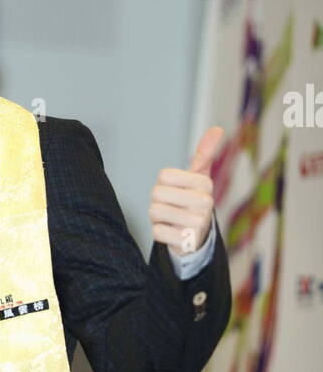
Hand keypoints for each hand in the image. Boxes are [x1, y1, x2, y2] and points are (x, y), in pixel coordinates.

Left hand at [149, 125, 221, 254]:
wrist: (197, 237)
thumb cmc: (193, 201)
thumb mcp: (199, 177)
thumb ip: (204, 154)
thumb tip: (217, 129)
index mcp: (204, 184)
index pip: (164, 175)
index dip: (163, 183)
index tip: (176, 190)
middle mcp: (205, 203)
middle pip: (156, 193)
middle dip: (158, 201)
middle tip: (171, 206)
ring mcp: (197, 224)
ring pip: (154, 212)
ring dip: (157, 217)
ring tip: (172, 219)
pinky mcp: (187, 242)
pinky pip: (156, 232)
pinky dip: (160, 232)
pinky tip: (173, 233)